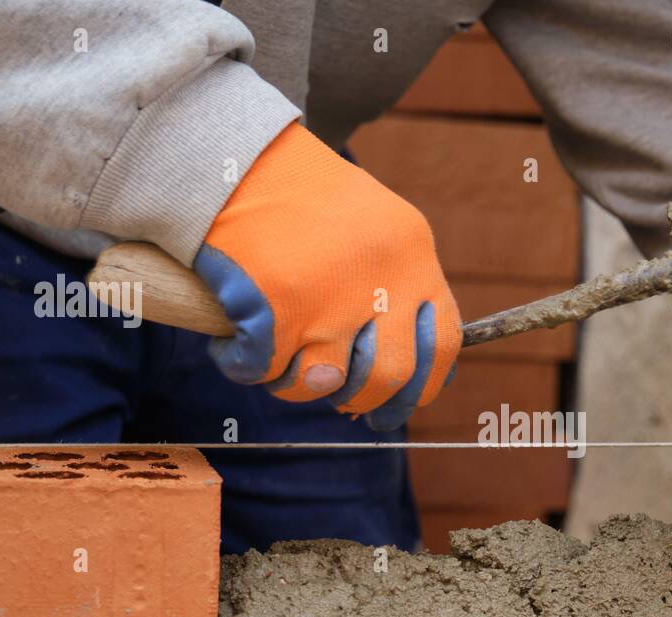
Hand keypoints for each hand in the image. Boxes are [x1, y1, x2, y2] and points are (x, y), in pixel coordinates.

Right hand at [192, 122, 460, 431]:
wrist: (229, 155)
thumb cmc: (300, 196)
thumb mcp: (377, 226)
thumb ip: (400, 288)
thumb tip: (414, 373)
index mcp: (412, 255)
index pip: (442, 343)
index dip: (422, 386)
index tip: (399, 406)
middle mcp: (379, 279)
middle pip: (388, 376)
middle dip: (361, 400)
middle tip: (337, 398)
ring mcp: (328, 297)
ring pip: (322, 382)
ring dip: (296, 386)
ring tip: (279, 364)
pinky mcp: (273, 307)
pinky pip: (262, 369)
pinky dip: (243, 366)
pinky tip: (235, 346)